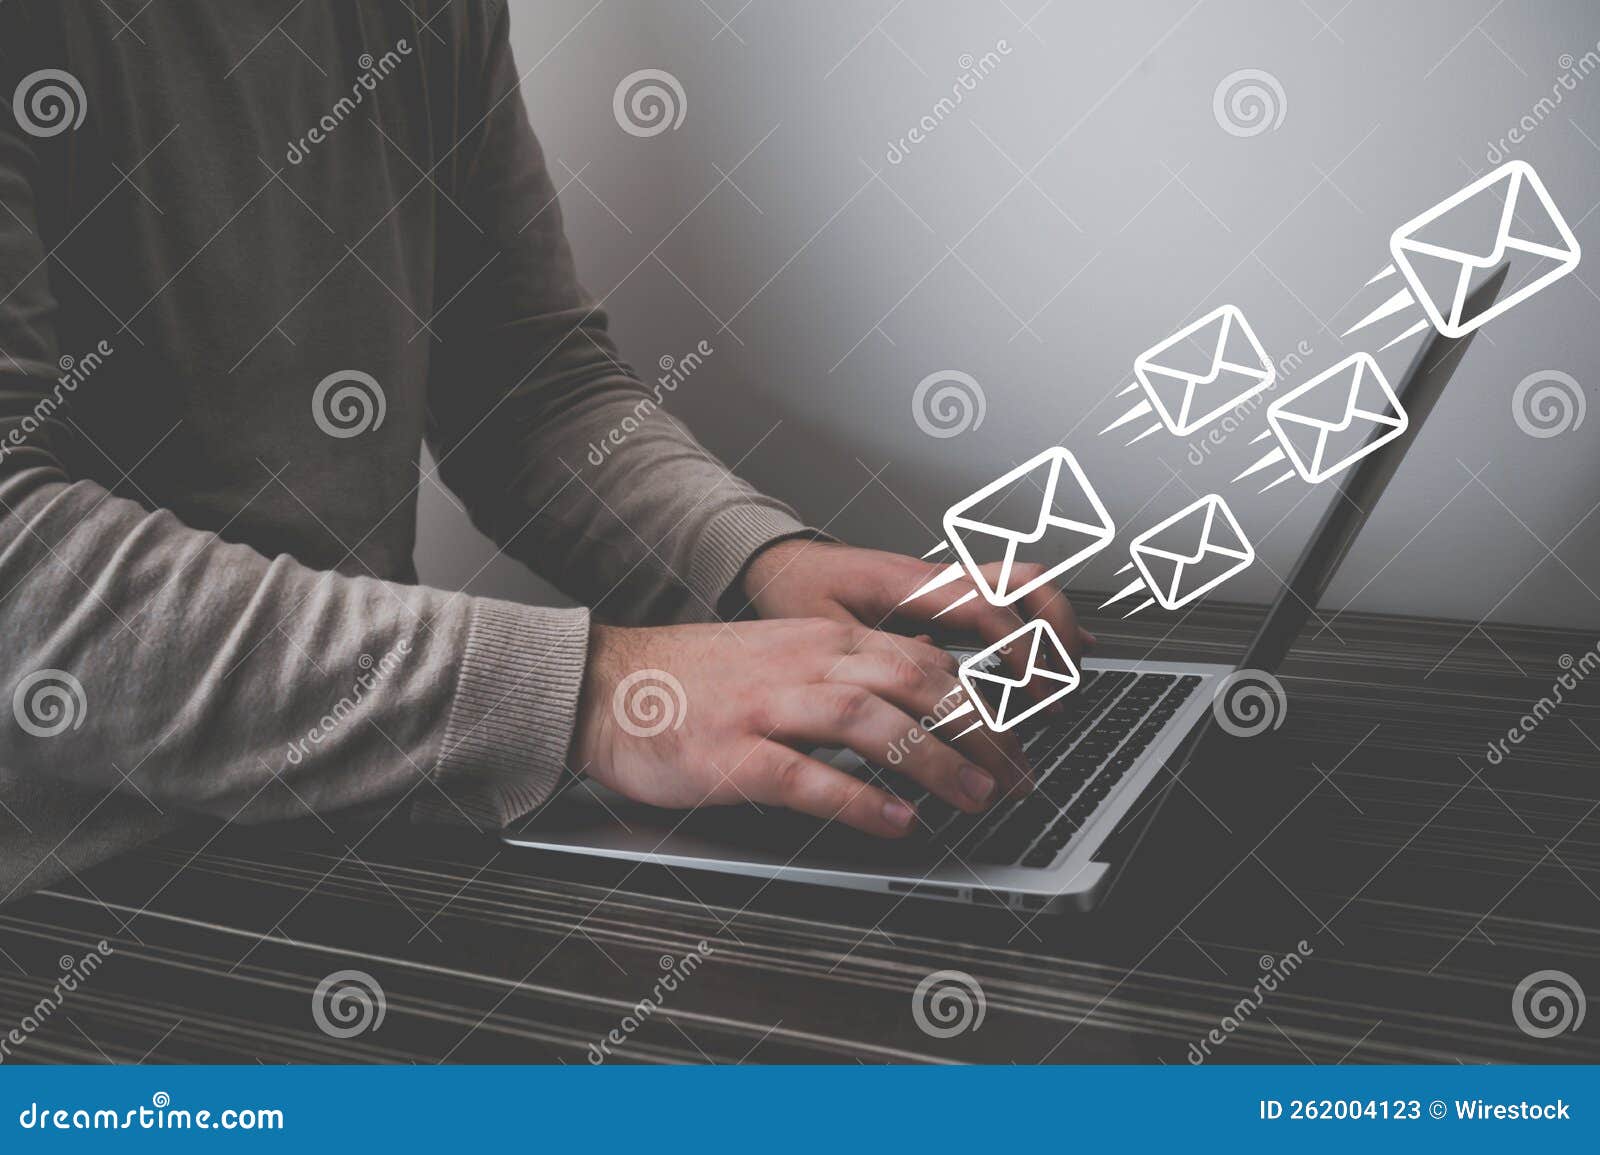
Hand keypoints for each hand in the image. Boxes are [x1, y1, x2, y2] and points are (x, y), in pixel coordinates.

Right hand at [571, 618, 1029, 837]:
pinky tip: (897, 823)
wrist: (604, 686)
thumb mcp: (779, 654)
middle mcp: (803, 664)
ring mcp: (767, 707)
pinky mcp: (732, 754)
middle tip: (1016, 777)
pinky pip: (808, 775)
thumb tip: (919, 691)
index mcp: (820, 640)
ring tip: (976, 798)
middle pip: (914, 684)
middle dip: (979, 733)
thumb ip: (845, 667)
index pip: (924, 661)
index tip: (1015, 746)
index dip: (982, 705)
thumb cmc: (692, 680)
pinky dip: (860, 800)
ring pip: (872, 721)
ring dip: (935, 762)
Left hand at [741, 539, 1094, 676]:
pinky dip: (1039, 615)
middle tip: (1062, 690)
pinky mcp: (946, 587)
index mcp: (909, 585)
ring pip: (1023, 580)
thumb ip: (876, 654)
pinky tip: (1056, 646)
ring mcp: (946, 576)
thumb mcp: (824, 633)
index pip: (988, 611)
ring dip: (1055, 621)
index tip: (1039, 697)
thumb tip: (939, 674)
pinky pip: (1008, 589)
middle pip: (1023, 584)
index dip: (1022, 654)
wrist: (780, 561)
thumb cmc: (796, 591)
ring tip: (1070, 670)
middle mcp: (937, 574)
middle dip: (1055, 635)